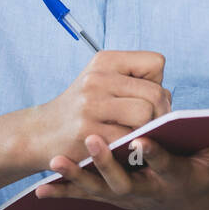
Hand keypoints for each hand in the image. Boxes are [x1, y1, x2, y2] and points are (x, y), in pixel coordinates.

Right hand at [28, 50, 170, 165]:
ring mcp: (91, 105)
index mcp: (104, 61)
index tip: (143, 97)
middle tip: (150, 125)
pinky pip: (129, 140)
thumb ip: (135, 82)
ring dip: (148, 130)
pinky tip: (126, 148)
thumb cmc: (82, 109)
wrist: (40, 133)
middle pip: (155, 93)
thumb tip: (168, 98)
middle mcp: (97, 78)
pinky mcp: (88, 132)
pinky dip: (134, 146)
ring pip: (146, 115)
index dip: (157, 82)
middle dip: (161, 113)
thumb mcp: (102, 81)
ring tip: (137, 135)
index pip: (156, 63)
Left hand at [36, 124, 208, 209]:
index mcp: (172, 177)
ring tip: (56, 160)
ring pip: (97, 188)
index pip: (163, 163)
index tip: (143, 137)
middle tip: (92, 138)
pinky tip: (41, 189)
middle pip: (123, 178)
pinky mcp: (109, 198)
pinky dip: (62, 192)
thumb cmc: (202, 179)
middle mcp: (145, 189)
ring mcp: (124, 196)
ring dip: (76, 175)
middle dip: (107, 160)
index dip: (154, 152)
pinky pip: (83, 196)